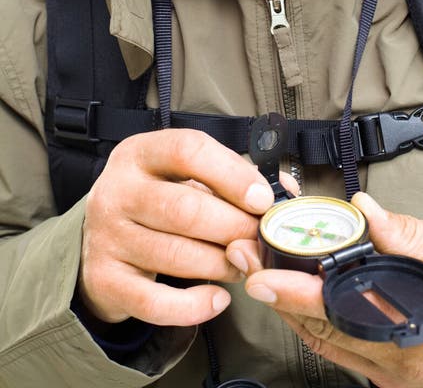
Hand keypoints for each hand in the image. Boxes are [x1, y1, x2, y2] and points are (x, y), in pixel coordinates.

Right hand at [79, 130, 281, 326]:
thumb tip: (286, 192)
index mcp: (140, 153)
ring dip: (221, 265)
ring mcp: (106, 237)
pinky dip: (194, 306)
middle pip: (185, 209)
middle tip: (259, 238)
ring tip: (242, 264)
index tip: (263, 199)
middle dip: (233, 226)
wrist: (102, 239)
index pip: (187, 151)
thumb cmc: (161, 198)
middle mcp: (117, 190)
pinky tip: (218, 299)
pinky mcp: (104, 281)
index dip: (232, 175)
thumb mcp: (187, 174)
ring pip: (175, 256)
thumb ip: (235, 177)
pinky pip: (155, 303)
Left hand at [227, 192, 422, 387]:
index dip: (295, 288)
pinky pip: (341, 352)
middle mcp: (401, 355)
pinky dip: (313, 324)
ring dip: (288, 307)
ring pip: (324, 341)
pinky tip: (297, 300)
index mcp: (421, 320)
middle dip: (276, 291)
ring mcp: (394, 373)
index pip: (343, 305)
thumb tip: (367, 209)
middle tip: (246, 258)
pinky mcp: (392, 377)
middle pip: (321, 325)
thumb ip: (413, 233)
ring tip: (260, 269)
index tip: (262, 270)